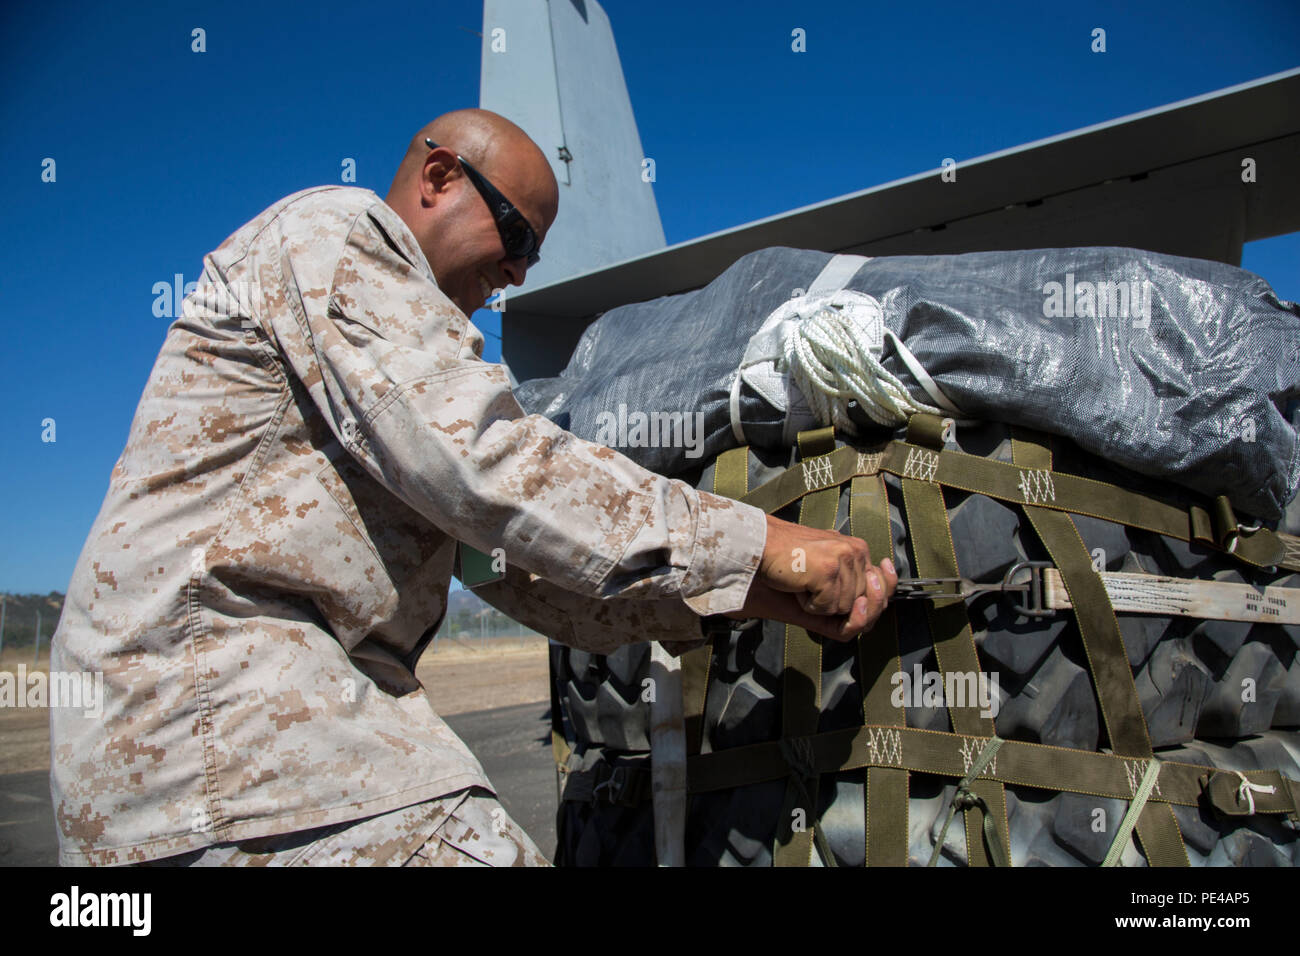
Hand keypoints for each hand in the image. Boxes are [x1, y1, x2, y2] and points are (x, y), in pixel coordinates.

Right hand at [735, 514, 897, 640]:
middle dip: (837, 605)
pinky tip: (796, 586)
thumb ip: (846, 580)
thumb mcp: (822, 570)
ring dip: (818, 604)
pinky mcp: (829, 570)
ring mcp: (843, 559)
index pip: (881, 584)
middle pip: (863, 602)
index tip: (862, 606)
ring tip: (801, 582)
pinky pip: (827, 608)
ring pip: (844, 608)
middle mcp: (854, 551)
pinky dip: (807, 605)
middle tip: (812, 587)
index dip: (876, 601)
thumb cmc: (783, 561)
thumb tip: (868, 604)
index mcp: (856, 548)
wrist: (756, 549)